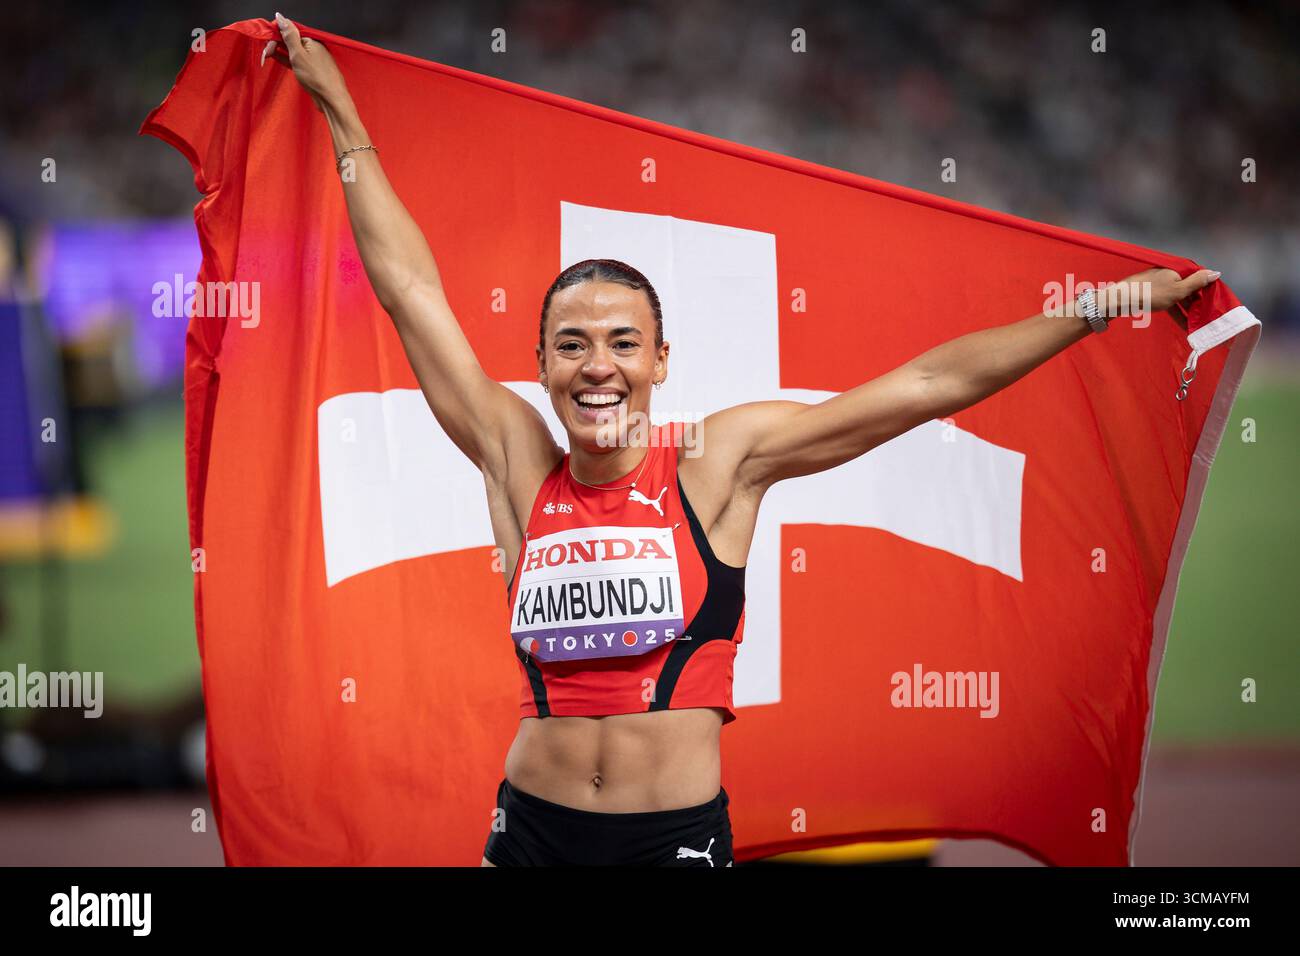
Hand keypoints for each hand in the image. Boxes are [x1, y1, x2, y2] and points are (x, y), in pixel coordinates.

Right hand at [262, 12, 347, 113]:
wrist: (331, 99)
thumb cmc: (318, 79)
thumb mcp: (299, 54)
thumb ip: (289, 36)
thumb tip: (282, 18)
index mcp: (312, 41)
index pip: (290, 31)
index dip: (276, 36)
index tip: (267, 44)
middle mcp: (314, 48)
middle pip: (291, 41)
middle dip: (276, 44)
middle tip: (266, 52)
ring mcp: (314, 59)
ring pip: (293, 52)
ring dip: (280, 52)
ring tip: (268, 55)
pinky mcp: (312, 70)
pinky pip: (297, 61)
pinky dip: (287, 60)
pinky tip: (278, 59)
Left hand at [1100, 267, 1219, 317]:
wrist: (1121, 300)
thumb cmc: (1150, 294)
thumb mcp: (1178, 289)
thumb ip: (1197, 282)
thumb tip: (1216, 272)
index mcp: (1178, 270)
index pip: (1200, 277)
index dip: (1209, 289)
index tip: (1216, 302)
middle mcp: (1170, 274)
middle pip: (1190, 288)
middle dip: (1199, 303)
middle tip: (1208, 317)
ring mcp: (1161, 284)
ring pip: (1180, 297)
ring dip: (1188, 310)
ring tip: (1197, 325)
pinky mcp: (1153, 294)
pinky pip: (1170, 303)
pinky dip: (1176, 312)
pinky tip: (1183, 325)